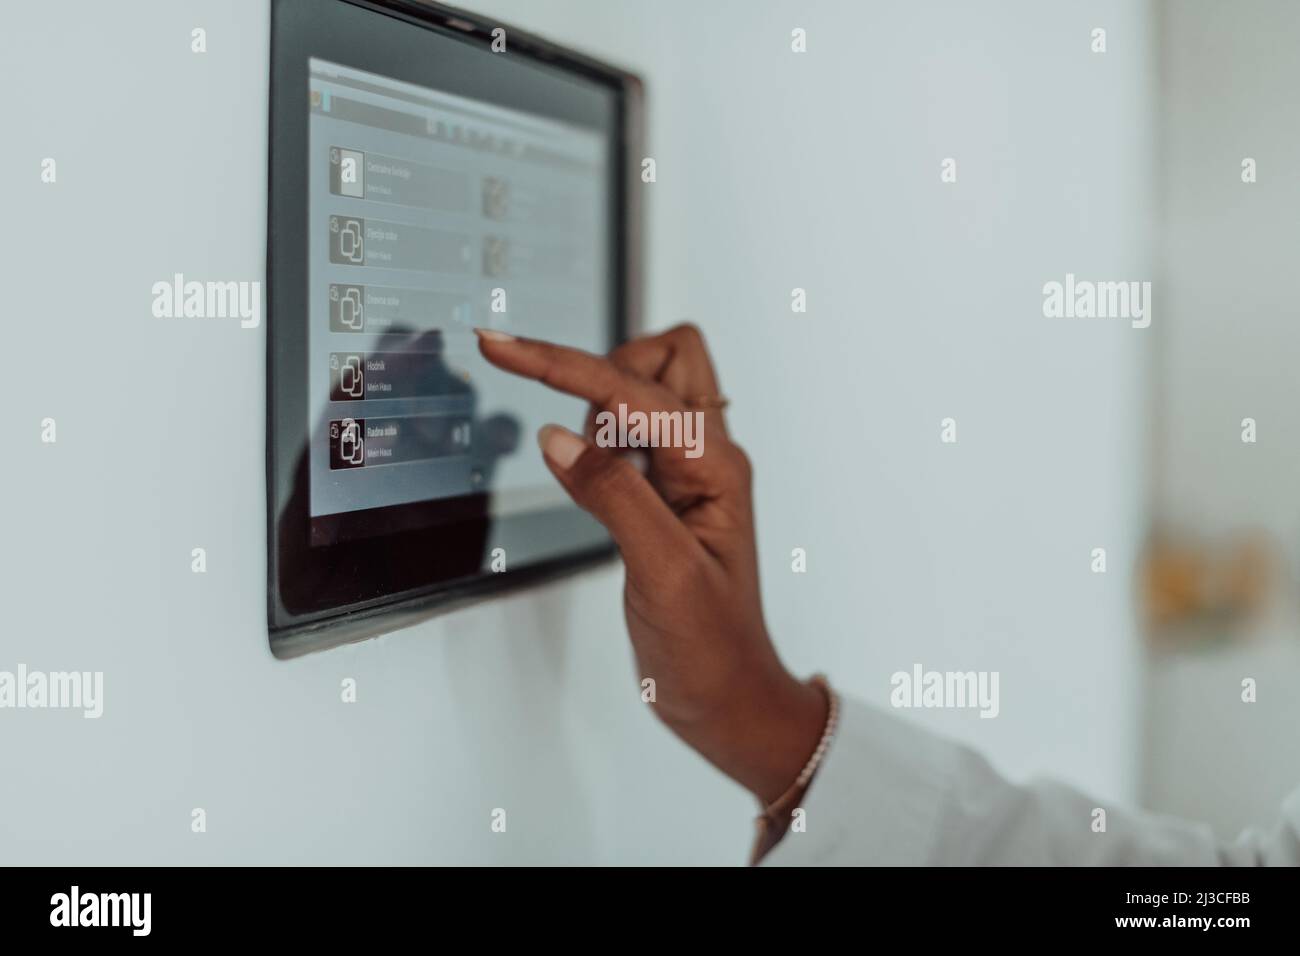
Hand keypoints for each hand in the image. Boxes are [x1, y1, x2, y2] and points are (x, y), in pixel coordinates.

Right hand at [475, 324, 825, 804]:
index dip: (564, 365)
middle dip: (607, 373)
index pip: (633, 389)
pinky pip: (626, 440)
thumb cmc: (713, 648)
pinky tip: (592, 488)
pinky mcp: (660, 496)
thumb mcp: (663, 572)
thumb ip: (613, 496)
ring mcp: (684, 476)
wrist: (726, 698)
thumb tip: (559, 436)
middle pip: (662, 358)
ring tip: (596, 483)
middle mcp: (705, 459)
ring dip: (601, 414)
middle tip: (582, 436)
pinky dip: (598, 446)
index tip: (506, 349)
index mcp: (715, 466)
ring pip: (642, 394)